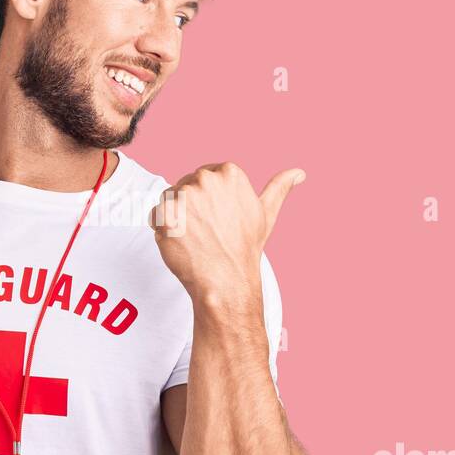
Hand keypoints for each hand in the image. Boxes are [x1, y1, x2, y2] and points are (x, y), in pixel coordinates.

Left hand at [148, 161, 304, 300]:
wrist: (226, 281)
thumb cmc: (245, 249)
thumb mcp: (266, 213)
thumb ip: (279, 188)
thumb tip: (298, 173)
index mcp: (230, 172)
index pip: (204, 177)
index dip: (207, 201)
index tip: (217, 220)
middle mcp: (207, 178)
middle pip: (185, 186)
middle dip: (190, 208)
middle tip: (207, 232)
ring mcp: (185, 194)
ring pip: (169, 200)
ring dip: (176, 219)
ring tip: (195, 239)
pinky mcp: (165, 212)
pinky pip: (155, 216)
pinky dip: (162, 230)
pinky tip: (181, 244)